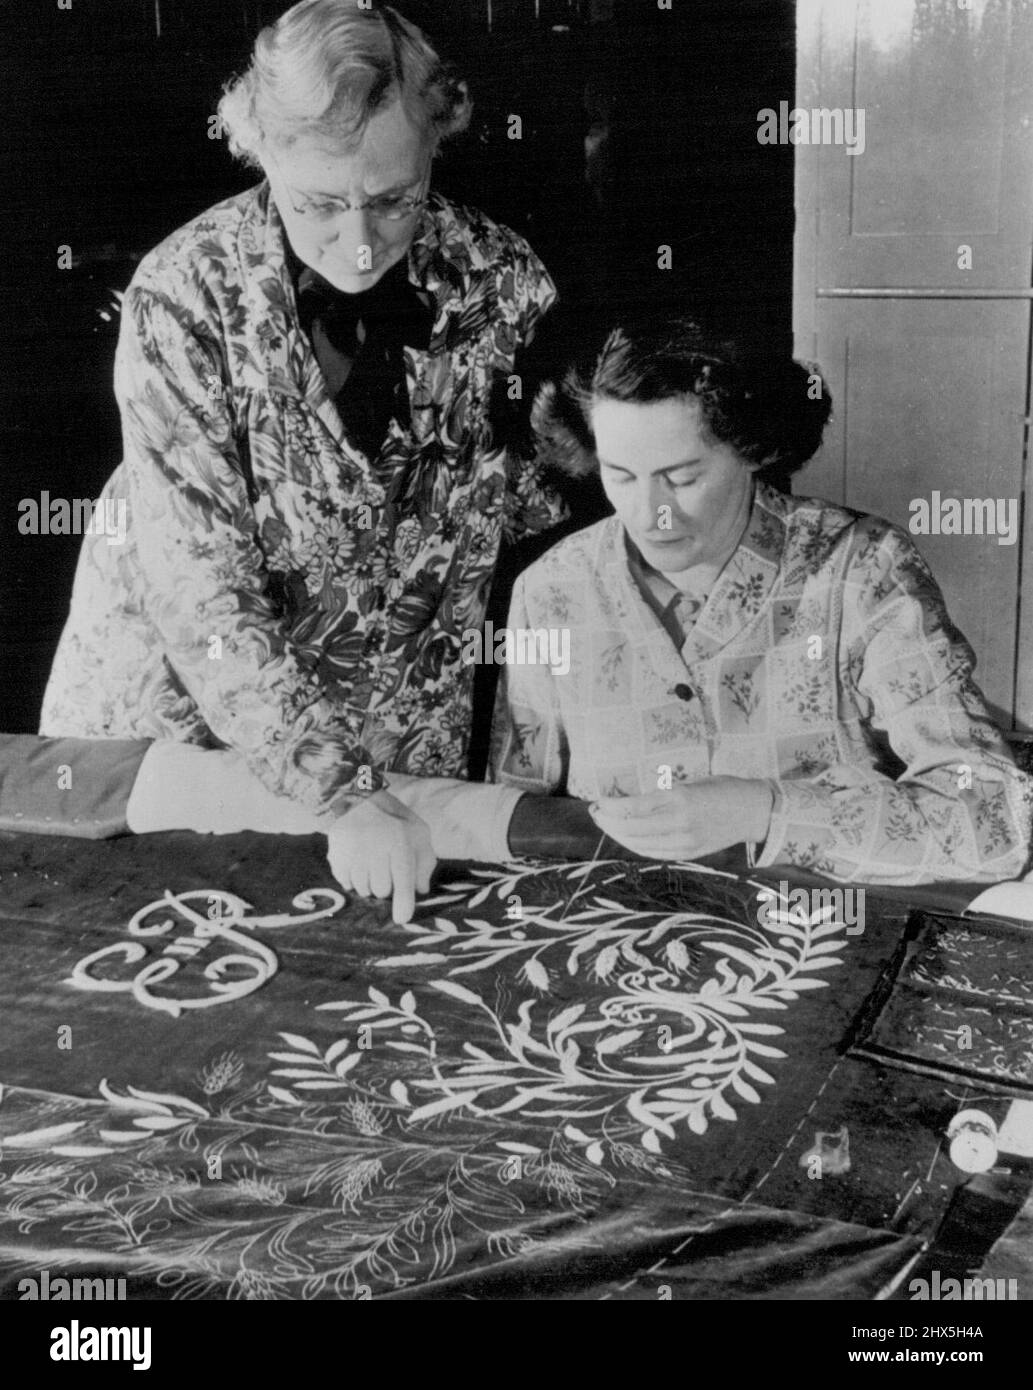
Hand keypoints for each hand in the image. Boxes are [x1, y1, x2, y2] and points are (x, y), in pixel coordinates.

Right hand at [325, 789, 436, 923]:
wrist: (360, 797)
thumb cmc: (395, 819)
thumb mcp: (419, 832)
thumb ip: (425, 861)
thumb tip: (421, 890)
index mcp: (399, 840)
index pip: (403, 880)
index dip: (403, 903)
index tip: (402, 919)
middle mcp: (374, 846)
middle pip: (381, 890)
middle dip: (387, 886)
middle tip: (387, 870)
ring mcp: (352, 850)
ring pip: (363, 888)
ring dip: (369, 884)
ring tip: (372, 865)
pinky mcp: (335, 853)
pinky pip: (345, 882)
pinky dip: (353, 879)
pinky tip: (358, 864)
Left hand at [588, 777, 773, 861]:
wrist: (755, 812)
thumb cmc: (724, 789)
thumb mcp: (691, 783)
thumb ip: (663, 796)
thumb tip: (630, 804)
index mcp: (680, 798)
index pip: (633, 808)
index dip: (610, 808)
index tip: (598, 802)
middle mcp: (680, 822)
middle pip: (631, 828)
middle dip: (608, 822)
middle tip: (595, 814)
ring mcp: (685, 841)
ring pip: (640, 844)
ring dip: (619, 835)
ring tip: (606, 825)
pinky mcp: (689, 853)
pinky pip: (654, 853)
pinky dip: (636, 846)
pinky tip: (627, 837)